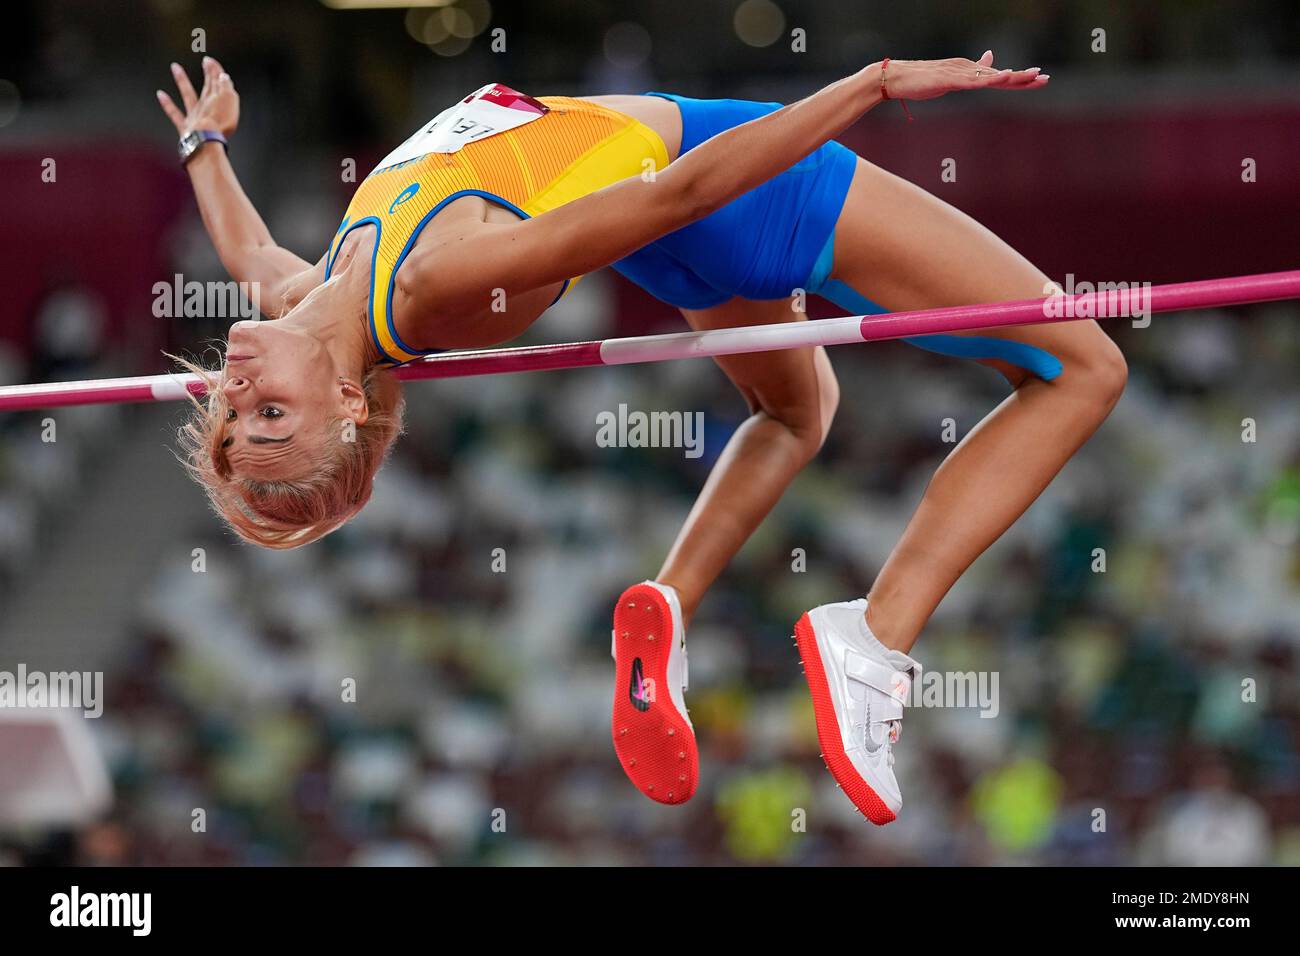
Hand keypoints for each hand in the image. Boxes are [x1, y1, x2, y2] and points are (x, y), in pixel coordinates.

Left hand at [156, 56, 239, 138]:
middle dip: (207, 74)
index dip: (214, 70)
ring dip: (182, 81)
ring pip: (187, 94)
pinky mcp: (185, 127)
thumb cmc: (221, 125)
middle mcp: (204, 105)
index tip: (210, 61)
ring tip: (175, 67)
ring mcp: (193, 115)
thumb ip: (227, 87)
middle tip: (205, 62)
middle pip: (206, 87)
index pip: (217, 82)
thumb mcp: (231, 103)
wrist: (206, 140)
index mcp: (216, 100)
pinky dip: (167, 104)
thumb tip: (223, 76)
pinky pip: (174, 113)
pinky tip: (160, 94)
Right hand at [877, 51, 1047, 100]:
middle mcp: (967, 69)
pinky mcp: (949, 79)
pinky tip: (1004, 77)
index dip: (1020, 78)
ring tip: (1033, 76)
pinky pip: (973, 81)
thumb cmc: (920, 80)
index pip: (998, 76)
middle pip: (1000, 75)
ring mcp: (959, 73)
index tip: (1040, 79)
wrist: (897, 78)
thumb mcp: (948, 78)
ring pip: (991, 77)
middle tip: (1045, 78)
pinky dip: (990, 79)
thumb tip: (987, 60)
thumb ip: (967, 73)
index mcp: (968, 71)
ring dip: (1013, 77)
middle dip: (1024, 78)